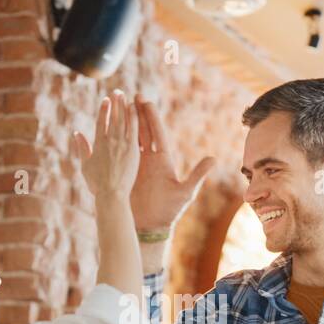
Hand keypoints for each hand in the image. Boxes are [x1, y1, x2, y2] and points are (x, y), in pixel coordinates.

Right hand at [74, 90, 139, 198]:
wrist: (111, 195)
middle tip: (116, 92)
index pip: (101, 122)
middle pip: (113, 118)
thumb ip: (82, 148)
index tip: (106, 100)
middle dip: (114, 103)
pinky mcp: (132, 150)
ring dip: (123, 106)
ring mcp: (121, 144)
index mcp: (98, 145)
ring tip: (124, 95)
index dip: (104, 110)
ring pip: (123, 120)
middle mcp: (109, 141)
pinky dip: (133, 117)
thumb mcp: (86, 165)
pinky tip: (135, 107)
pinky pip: (134, 129)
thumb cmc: (97, 184)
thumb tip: (76, 133)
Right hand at [130, 95, 214, 232]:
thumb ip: (197, 175)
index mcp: (164, 160)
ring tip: (119, 108)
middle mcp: (151, 160)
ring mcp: (139, 166)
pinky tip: (110, 131)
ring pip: (131, 139)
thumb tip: (213, 159)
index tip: (144, 102)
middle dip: (138, 114)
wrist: (151, 226)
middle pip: (143, 131)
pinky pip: (122, 154)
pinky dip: (117, 142)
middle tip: (131, 97)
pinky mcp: (128, 173)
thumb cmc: (168, 211)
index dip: (150, 117)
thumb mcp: (185, 192)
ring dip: (126, 124)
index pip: (157, 133)